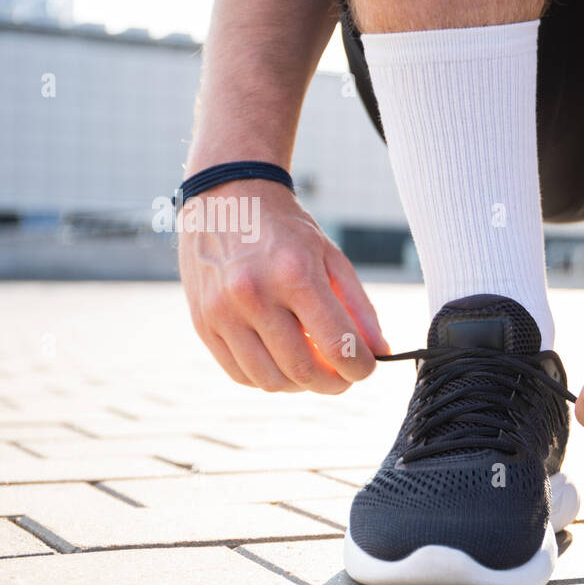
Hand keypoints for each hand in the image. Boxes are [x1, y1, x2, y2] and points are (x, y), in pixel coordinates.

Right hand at [178, 179, 388, 393]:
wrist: (225, 199)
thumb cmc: (286, 230)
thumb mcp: (331, 257)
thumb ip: (359, 307)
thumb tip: (380, 352)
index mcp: (294, 275)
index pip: (338, 346)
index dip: (360, 369)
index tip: (367, 367)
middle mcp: (253, 295)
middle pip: (304, 371)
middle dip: (334, 384)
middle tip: (344, 375)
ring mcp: (222, 312)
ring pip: (271, 381)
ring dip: (301, 385)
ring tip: (313, 365)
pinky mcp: (202, 324)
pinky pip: (241, 374)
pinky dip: (269, 378)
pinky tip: (282, 359)